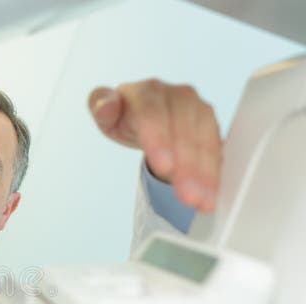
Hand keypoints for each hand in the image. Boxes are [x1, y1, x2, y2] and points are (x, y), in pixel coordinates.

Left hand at [89, 80, 221, 211]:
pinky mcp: (211, 125)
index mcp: (147, 91)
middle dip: (186, 166)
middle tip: (187, 195)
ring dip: (205, 174)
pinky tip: (211, 194)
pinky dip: (213, 174)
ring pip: (204, 142)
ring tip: (201, 200)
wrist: (146, 113)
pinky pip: (215, 151)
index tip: (164, 166)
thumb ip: (100, 105)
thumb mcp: (105, 113)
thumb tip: (106, 105)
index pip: (153, 114)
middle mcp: (177, 96)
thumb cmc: (124, 115)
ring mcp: (197, 109)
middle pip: (183, 131)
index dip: (159, 140)